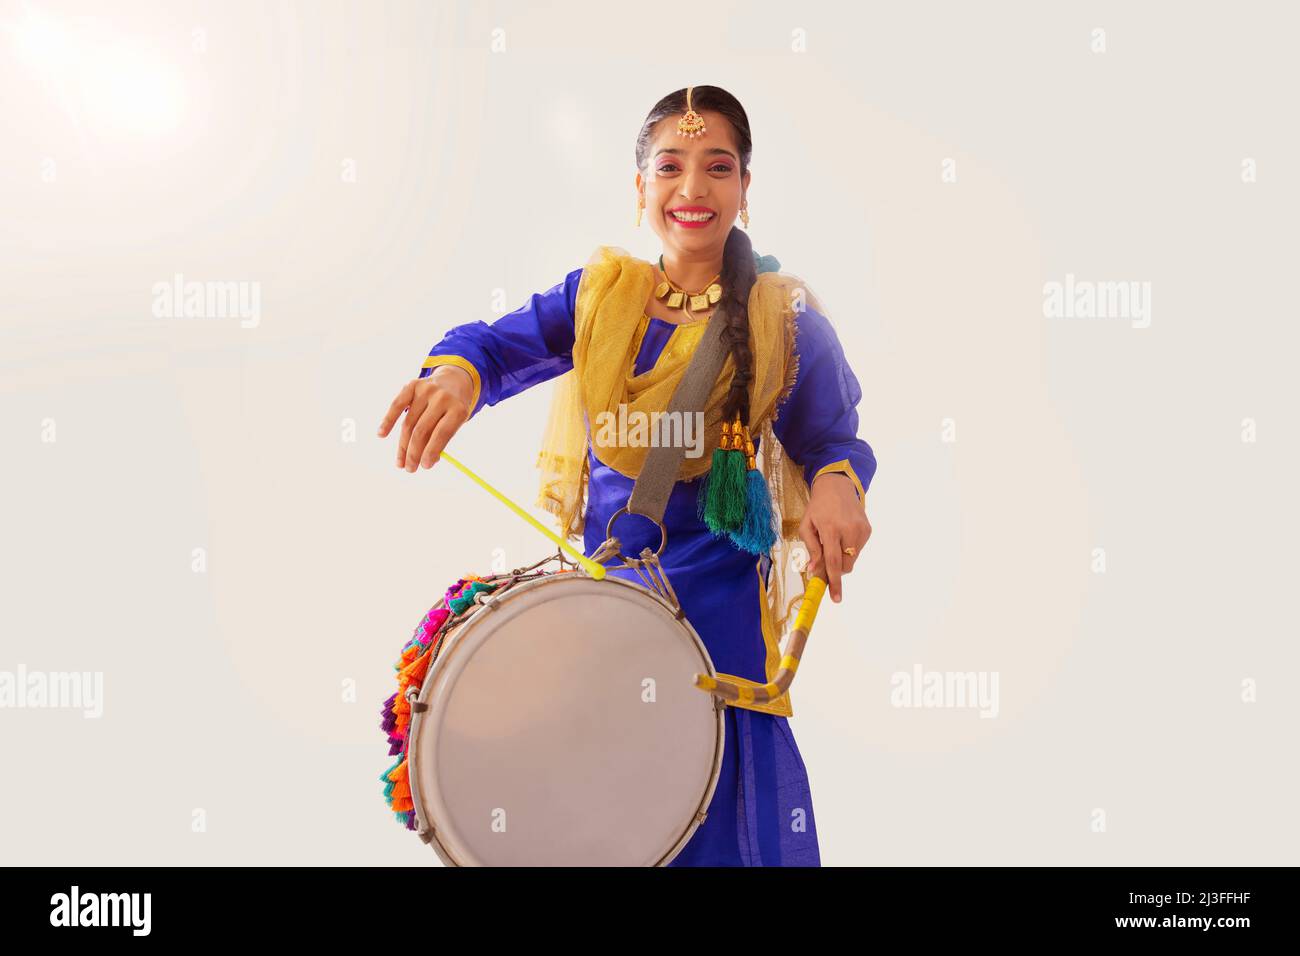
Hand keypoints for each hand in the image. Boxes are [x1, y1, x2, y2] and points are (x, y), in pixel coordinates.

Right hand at [377, 365, 473, 471]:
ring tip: (400, 462)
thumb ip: (440, 441)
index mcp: (458, 409)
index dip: (432, 451)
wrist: (453, 382)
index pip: (442, 433)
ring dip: (402, 445)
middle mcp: (442, 398)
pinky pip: (396, 405)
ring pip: (408, 422)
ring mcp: (426, 390)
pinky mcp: (413, 385)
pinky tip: (381, 434)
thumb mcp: (455, 424)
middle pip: (422, 429)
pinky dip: (388, 420)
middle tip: (409, 469)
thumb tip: (425, 461)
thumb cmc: (452, 410)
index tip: (424, 467)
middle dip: (414, 452)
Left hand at [798, 472, 871, 602]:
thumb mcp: (806, 525)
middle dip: (836, 570)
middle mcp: (849, 530)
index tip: (836, 598)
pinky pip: (858, 550)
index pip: (833, 561)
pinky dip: (849, 549)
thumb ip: (811, 548)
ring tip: (834, 540)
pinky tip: (843, 535)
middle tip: (825, 562)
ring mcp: (861, 530)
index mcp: (831, 529)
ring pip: (852, 559)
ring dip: (842, 558)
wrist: (837, 487)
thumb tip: (814, 570)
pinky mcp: (868, 530)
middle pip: (845, 565)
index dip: (834, 581)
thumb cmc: (818, 508)